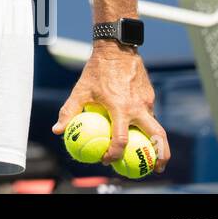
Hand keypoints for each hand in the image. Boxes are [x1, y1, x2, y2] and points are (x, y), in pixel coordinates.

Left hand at [51, 43, 169, 172]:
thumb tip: (57, 131)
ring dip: (159, 143)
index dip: (114, 153)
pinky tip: (140, 131)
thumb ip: (69, 111)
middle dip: (160, 156)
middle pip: (157, 136)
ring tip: (156, 157)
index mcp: (120, 107)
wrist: (116, 48)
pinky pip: (150, 114)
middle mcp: (138, 106)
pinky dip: (148, 126)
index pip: (121, 138)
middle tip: (156, 170)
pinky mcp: (150, 96)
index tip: (107, 160)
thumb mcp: (80, 90)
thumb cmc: (96, 71)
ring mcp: (147, 101)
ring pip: (157, 126)